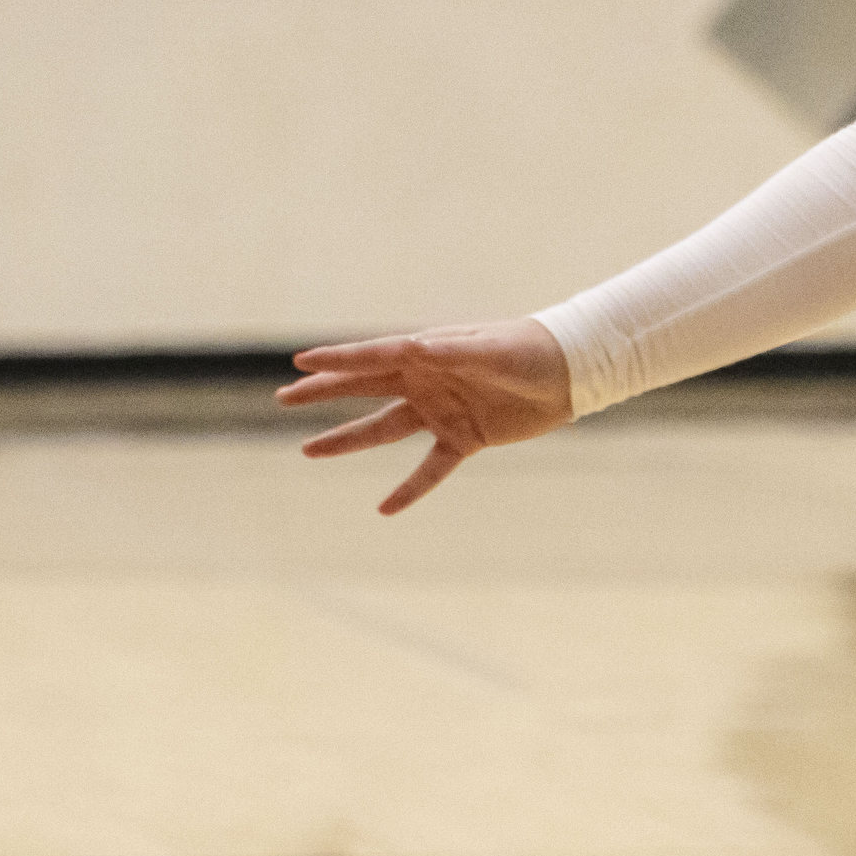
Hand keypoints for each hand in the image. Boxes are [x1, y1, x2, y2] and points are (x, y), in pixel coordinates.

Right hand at [278, 318, 572, 514]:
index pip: (371, 357)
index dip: (335, 360)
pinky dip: (409, 489)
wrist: (570, 373)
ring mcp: (441, 411)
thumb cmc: (529, 349)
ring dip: (347, 440)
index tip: (298, 363)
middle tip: (285, 398)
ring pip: (383, 430)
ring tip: (308, 451)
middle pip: (364, 389)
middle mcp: (425, 381)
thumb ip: (453, 350)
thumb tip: (415, 345)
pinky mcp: (464, 439)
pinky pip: (429, 469)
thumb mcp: (491, 348)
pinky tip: (383, 509)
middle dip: (324, 393)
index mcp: (426, 352)